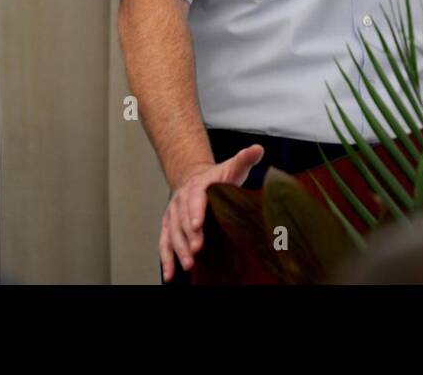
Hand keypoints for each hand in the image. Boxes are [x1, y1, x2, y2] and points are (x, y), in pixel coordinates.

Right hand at [160, 144, 263, 281]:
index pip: (195, 199)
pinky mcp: (169, 227)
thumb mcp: (232, 167)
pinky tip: (170, 275)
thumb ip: (244, 159)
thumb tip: (258, 148)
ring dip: (178, 250)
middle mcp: (181, 201)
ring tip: (188, 265)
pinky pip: (164, 243)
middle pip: (183, 220)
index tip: (198, 225)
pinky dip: (166, 259)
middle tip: (196, 250)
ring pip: (172, 233)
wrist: (193, 177)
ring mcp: (172, 215)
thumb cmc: (217, 176)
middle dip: (188, 236)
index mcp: (196, 186)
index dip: (195, 212)